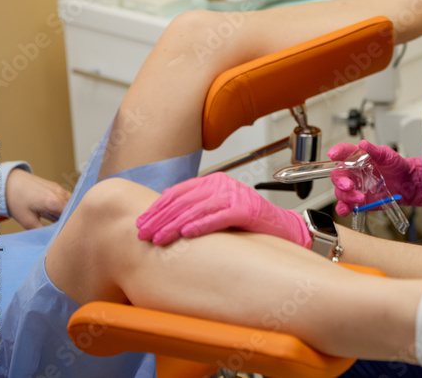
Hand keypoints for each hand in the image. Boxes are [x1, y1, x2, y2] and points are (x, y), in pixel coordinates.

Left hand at [5, 168, 70, 228]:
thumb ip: (41, 230)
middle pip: (74, 209)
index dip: (72, 225)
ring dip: (68, 212)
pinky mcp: (56, 186)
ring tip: (59, 221)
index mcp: (55, 202)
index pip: (72, 216)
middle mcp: (60, 194)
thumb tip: (50, 237)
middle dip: (71, 219)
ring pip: (71, 203)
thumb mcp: (27, 220)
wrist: (8, 182)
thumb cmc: (16, 200)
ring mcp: (59, 188)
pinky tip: (55, 212)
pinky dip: (64, 205)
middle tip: (64, 229)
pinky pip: (66, 197)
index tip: (68, 233)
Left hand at [136, 172, 311, 247]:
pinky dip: (202, 225)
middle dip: (160, 218)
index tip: (141, 223)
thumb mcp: (216, 212)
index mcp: (212, 182)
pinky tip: (187, 234)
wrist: (281, 228)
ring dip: (175, 225)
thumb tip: (162, 224)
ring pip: (197, 208)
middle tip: (144, 234)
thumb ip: (194, 212)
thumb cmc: (246, 223)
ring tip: (159, 239)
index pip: (177, 193)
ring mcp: (234, 195)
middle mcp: (221, 184)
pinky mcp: (246, 208)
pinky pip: (219, 216)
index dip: (156, 208)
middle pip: (183, 201)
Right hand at [327, 140, 421, 216]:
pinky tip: (347, 209)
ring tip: (360, 197)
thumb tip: (363, 144)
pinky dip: (342, 208)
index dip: (337, 152)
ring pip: (340, 192)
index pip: (344, 152)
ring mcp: (354, 187)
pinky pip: (345, 206)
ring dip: (346, 196)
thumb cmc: (396, 166)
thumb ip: (374, 150)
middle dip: (340, 181)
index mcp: (358, 158)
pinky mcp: (357, 201)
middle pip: (337, 175)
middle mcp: (353, 172)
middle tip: (349, 185)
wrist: (406, 183)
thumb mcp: (387, 155)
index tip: (333, 154)